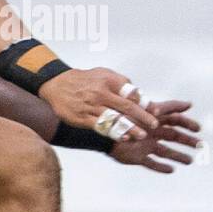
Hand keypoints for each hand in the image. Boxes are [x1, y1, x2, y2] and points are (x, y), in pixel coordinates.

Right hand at [38, 69, 157, 139]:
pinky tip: (123, 138)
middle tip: (154, 124)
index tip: (156, 111)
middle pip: (126, 106)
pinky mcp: (83, 118)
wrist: (57, 84)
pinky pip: (101, 127)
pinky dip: (113, 133)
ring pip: (114, 119)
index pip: (131, 92)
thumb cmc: (83, 80)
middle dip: (142, 116)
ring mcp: (91, 107)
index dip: (145, 102)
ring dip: (130, 128)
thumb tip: (138, 95)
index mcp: (108, 81)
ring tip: (142, 135)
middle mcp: (100, 93)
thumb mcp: (103, 73)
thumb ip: (121, 83)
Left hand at [110, 100, 201, 172]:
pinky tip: (171, 170)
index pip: (174, 119)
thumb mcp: (147, 109)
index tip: (198, 128)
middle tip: (200, 145)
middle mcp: (151, 131)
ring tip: (190, 160)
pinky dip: (160, 167)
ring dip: (178, 156)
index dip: (187, 123)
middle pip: (173, 136)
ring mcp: (145, 144)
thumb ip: (168, 107)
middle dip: (187, 140)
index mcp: (153, 118)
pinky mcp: (137, 156)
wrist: (103, 131)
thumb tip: (189, 104)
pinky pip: (151, 163)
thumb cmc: (124, 117)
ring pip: (165, 151)